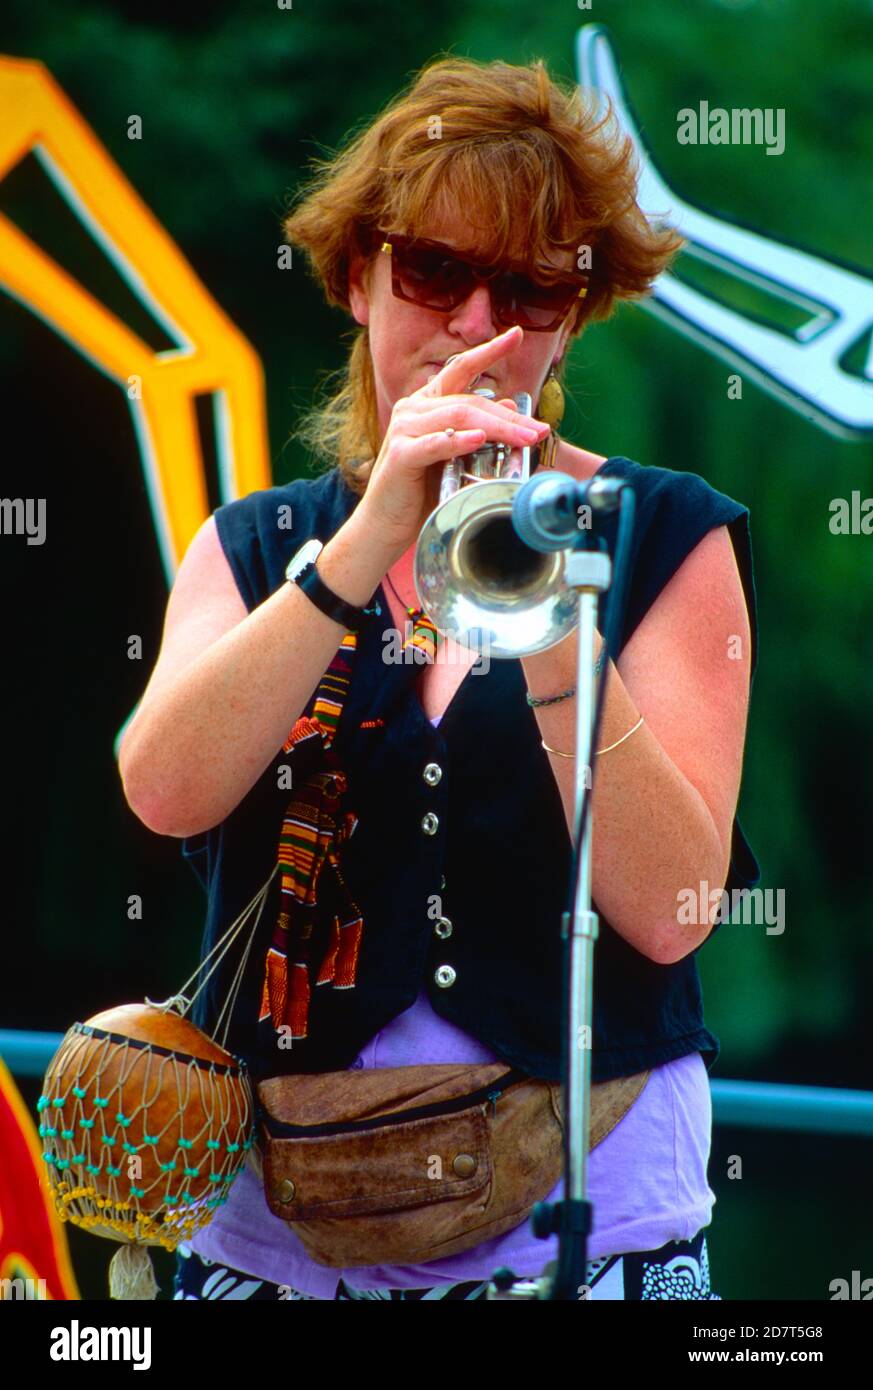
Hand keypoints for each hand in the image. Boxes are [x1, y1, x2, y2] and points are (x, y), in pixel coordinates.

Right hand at [355, 326, 550, 561]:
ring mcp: (405, 429)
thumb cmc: (423, 491)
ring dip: (497, 429)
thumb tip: (506, 405)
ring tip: (524, 439)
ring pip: (458, 417)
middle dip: (509, 416)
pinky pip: (434, 443)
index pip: (461, 369)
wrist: (387, 524)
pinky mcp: (400, 454)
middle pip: (470, 401)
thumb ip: (478, 430)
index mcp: (427, 403)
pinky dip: (458, 441)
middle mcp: (414, 408)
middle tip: (539, 429)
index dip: (489, 350)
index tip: (516, 335)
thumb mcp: (456, 456)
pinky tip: (478, 440)